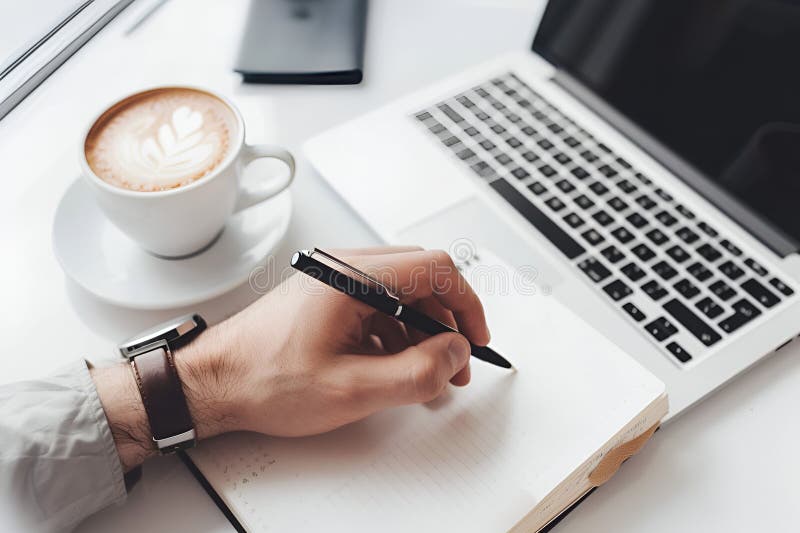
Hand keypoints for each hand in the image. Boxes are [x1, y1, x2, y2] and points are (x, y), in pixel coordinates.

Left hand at [93, 247, 490, 469]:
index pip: (435, 269)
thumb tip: (455, 352)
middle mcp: (344, 267)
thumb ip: (416, 372)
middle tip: (453, 364)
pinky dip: (396, 331)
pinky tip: (394, 365)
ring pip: (400, 292)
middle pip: (421, 278)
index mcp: (353, 277)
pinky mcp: (325, 296)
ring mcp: (333, 279)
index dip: (467, 304)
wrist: (210, 382)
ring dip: (422, 329)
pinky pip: (376, 303)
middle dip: (446, 322)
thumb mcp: (350, 389)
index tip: (475, 338)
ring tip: (427, 373)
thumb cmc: (263, 379)